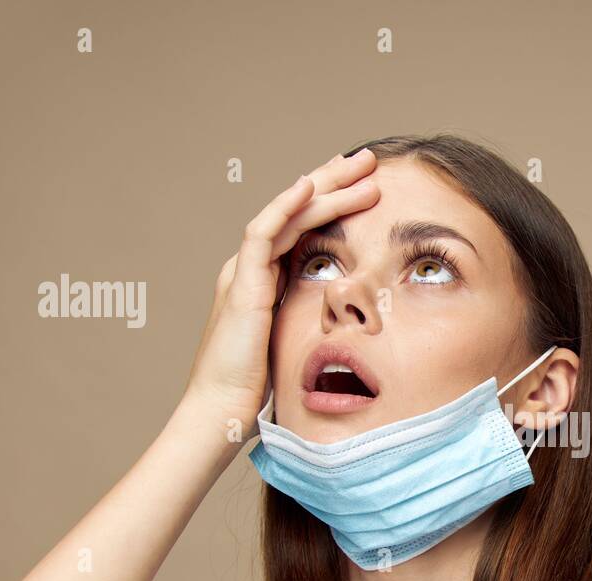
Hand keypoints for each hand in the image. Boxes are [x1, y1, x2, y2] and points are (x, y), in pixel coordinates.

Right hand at [182, 149, 380, 436]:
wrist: (221, 410)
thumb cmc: (257, 389)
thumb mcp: (296, 346)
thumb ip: (314, 325)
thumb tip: (353, 327)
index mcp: (265, 279)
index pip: (303, 227)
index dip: (333, 202)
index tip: (366, 185)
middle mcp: (252, 267)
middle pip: (297, 210)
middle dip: (334, 182)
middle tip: (370, 160)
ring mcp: (244, 271)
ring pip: (287, 213)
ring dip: (325, 188)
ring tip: (361, 169)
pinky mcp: (240, 284)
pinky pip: (262, 232)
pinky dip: (286, 207)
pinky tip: (311, 188)